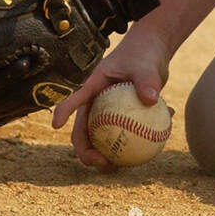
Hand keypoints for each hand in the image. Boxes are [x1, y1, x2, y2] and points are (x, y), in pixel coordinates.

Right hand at [52, 19, 172, 170]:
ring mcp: (109, 111)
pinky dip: (138, 141)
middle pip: (85, 130)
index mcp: (94, 85)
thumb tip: (151, 100)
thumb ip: (148, 81)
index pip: (75, 97)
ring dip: (110, 155)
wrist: (154, 49)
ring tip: (122, 166)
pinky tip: (158, 140)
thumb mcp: (146, 65)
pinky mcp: (124, 116)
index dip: (63, 110)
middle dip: (87, 152)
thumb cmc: (144, 52)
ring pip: (104, 139)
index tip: (56, 123)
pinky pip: (127, 135)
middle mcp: (98, 102)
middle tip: (104, 163)